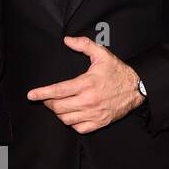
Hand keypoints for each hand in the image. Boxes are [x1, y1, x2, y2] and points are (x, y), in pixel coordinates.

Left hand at [26, 35, 143, 132]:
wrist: (137, 88)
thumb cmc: (118, 71)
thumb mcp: (102, 54)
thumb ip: (83, 45)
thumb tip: (67, 40)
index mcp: (86, 84)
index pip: (58, 91)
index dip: (42, 93)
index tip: (31, 95)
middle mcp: (88, 101)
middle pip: (58, 107)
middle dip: (48, 102)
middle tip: (47, 98)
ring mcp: (93, 114)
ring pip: (66, 119)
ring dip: (58, 113)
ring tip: (59, 105)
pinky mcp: (99, 122)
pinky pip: (78, 128)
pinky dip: (71, 122)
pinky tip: (71, 114)